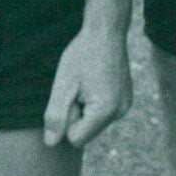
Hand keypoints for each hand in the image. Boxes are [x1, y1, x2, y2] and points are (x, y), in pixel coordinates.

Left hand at [43, 24, 131, 148]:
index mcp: (106, 110)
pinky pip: (101, 114)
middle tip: (78, 87)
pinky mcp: (125, 100)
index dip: (67, 119)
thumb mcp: (63, 84)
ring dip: (84, 109)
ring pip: (92, 123)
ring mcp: (125, 106)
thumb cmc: (82, 55)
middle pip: (85, 132)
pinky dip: (93, 103)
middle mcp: (120, 112)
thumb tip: (50, 143)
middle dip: (76, 115)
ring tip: (86, 84)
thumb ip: (56, 115)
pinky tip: (94, 83)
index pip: (75, 139)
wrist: (106, 32)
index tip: (71, 95)